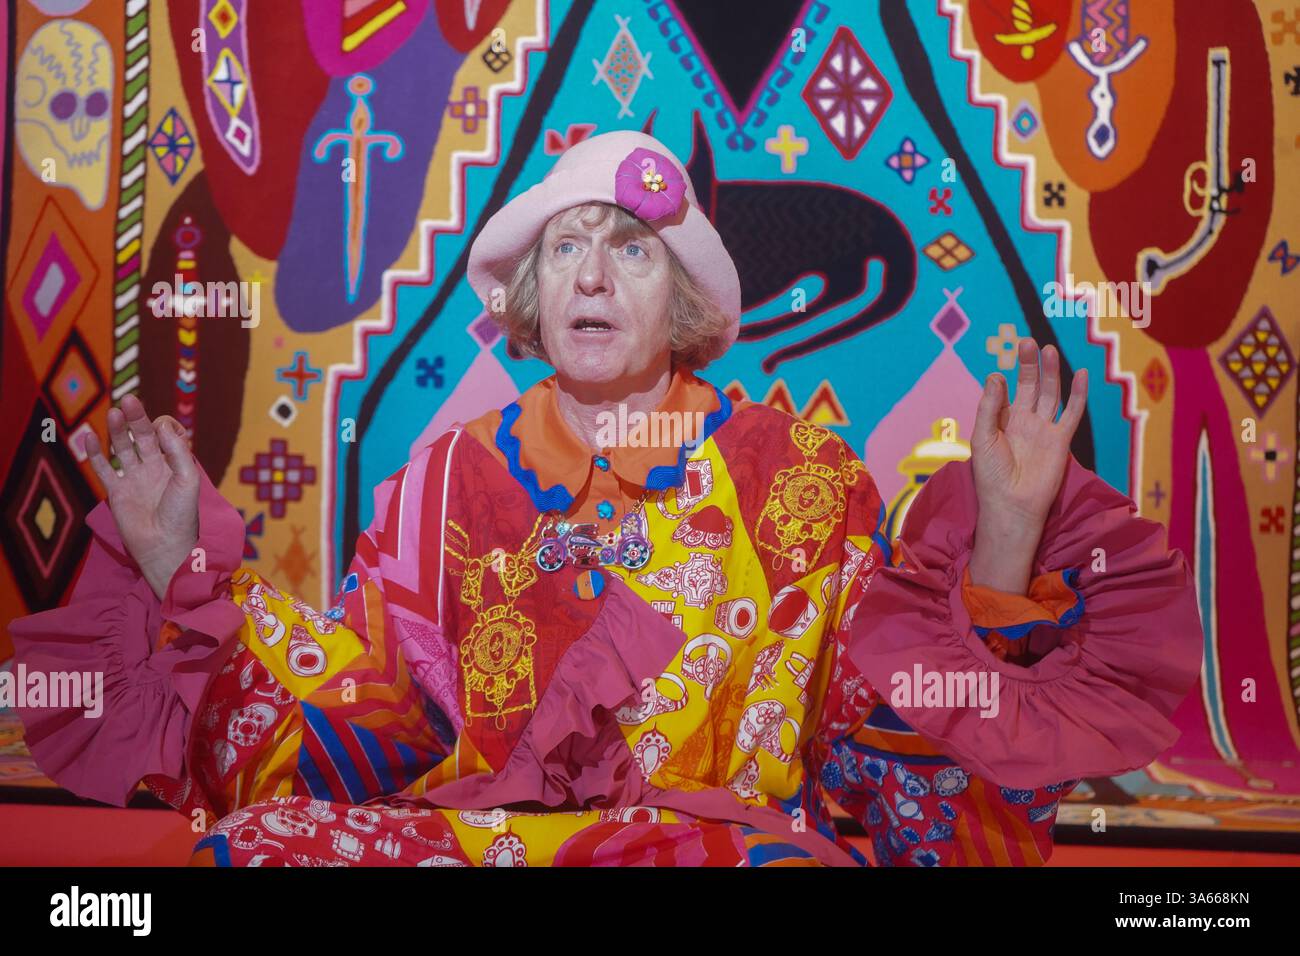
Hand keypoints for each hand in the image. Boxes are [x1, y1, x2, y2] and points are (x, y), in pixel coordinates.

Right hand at [84, 395, 201, 601]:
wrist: (163, 546)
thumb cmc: (181, 515)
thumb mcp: (187, 480)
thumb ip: (177, 452)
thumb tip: (161, 425)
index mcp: (174, 464)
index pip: (166, 436)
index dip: (162, 426)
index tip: (160, 426)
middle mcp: (153, 468)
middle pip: (142, 436)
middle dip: (136, 419)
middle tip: (129, 401)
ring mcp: (134, 479)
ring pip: (122, 448)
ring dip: (117, 430)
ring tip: (114, 412)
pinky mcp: (117, 492)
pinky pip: (103, 469)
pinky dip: (94, 453)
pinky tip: (88, 436)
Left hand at [967, 339, 1087, 594]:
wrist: (1012, 504)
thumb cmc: (991, 475)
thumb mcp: (982, 437)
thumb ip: (989, 406)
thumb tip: (996, 374)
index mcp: (1001, 421)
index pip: (1004, 393)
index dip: (1003, 380)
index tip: (1000, 368)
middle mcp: (1024, 421)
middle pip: (1029, 386)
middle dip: (1028, 365)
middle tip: (1027, 342)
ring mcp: (1044, 429)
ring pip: (1050, 394)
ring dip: (1050, 372)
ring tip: (1048, 349)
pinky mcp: (1061, 439)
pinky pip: (1072, 413)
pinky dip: (1078, 394)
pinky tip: (1081, 374)